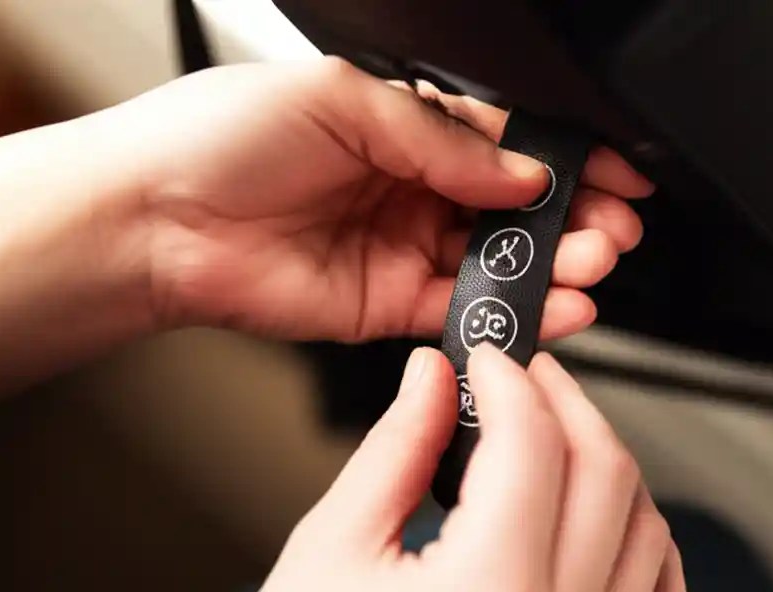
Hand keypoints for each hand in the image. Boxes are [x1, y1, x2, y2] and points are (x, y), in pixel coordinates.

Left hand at [106, 58, 651, 340]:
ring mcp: (399, 249)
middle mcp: (407, 188)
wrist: (153, 217)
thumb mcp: (343, 100)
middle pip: (512, 207)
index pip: (504, 142)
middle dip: (571, 217)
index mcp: (401, 126)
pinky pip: (463, 309)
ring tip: (591, 264)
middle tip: (613, 228)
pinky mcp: (386, 306)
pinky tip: (554, 306)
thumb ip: (441, 140)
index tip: (620, 173)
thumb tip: (518, 172)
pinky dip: (512, 310)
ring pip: (497, 260)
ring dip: (552, 265)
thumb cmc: (220, 138)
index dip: (566, 157)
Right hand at [189, 346, 692, 591]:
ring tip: (553, 442)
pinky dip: (648, 556)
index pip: (533, 444)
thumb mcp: (328, 557)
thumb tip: (433, 379)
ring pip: (647, 535)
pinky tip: (609, 527)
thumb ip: (396, 452)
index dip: (510, 378)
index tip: (485, 355)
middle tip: (521, 378)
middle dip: (566, 405)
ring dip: (608, 468)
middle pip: (607, 476)